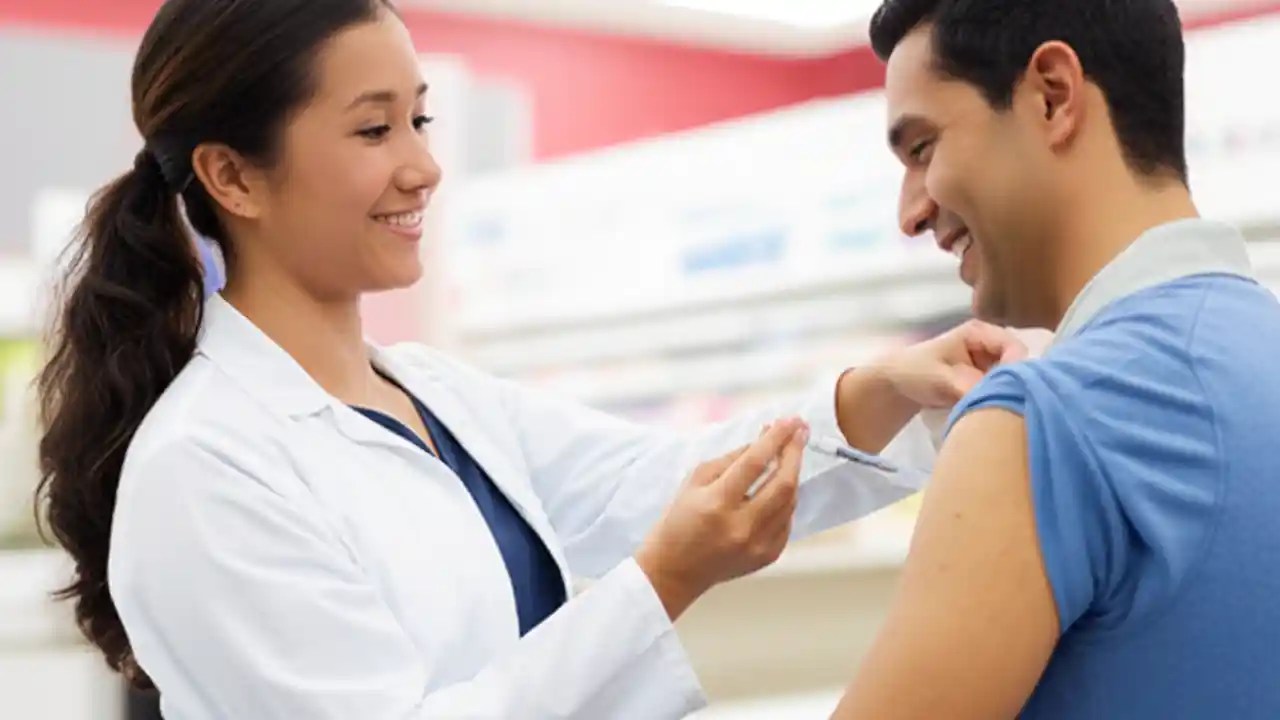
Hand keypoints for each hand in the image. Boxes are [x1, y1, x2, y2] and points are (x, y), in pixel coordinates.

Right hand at [636, 418, 808, 619]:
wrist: (674, 571)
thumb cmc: (678, 520)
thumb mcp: (694, 481)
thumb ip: (731, 459)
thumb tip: (763, 439)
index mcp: (717, 504)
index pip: (755, 463)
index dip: (776, 438)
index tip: (790, 420)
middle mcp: (742, 526)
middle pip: (783, 483)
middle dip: (794, 452)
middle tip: (801, 431)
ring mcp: (758, 545)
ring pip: (790, 502)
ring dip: (792, 475)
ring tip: (789, 455)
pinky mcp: (767, 556)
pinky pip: (787, 521)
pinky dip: (786, 501)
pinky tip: (780, 487)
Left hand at [878, 320, 1029, 409]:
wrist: (898, 386)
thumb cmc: (915, 372)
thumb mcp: (939, 377)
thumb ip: (966, 384)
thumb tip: (994, 395)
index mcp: (980, 332)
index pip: (1014, 347)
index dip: (1016, 368)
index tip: (1008, 392)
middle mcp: (991, 345)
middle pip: (1019, 364)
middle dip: (1014, 384)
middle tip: (1006, 406)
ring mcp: (991, 364)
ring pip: (1013, 380)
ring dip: (1008, 395)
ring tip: (999, 412)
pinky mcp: (988, 382)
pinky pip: (1003, 391)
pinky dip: (1000, 402)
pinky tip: (993, 414)